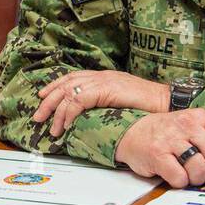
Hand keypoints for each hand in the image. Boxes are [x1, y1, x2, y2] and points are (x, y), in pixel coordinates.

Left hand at [34, 70, 169, 136]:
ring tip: (52, 128)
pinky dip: (70, 112)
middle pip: (65, 84)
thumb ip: (107, 104)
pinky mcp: (106, 89)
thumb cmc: (149, 106)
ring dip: (57, 112)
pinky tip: (67, 124)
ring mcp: (103, 81)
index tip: (43, 98)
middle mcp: (101, 76)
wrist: (166, 101)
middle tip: (38, 117)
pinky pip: (79, 100)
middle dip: (48, 102)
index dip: (55, 87)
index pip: (72, 78)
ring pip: (69, 93)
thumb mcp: (123, 102)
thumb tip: (93, 116)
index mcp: (104, 76)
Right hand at [115, 109, 204, 187]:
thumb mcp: (194, 134)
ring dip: (198, 179)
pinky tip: (176, 176)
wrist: (132, 132)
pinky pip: (179, 177)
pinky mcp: (156, 154)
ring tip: (190, 176)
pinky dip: (181, 182)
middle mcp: (186, 124)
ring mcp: (170, 138)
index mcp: (200, 117)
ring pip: (199, 168)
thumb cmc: (167, 135)